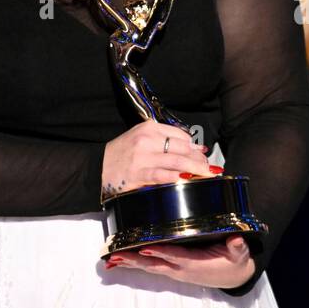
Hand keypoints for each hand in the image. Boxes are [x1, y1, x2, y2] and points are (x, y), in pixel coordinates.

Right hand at [101, 120, 216, 197]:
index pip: (181, 135)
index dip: (195, 147)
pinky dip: (178, 177)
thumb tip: (194, 148)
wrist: (98, 167)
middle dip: (200, 159)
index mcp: (149, 128)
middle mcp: (146, 140)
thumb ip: (164, 140)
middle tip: (210, 168)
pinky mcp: (138, 174)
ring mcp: (142, 157)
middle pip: (183, 148)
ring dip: (196, 169)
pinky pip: (163, 175)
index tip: (203, 155)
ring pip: (178, 161)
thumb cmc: (122, 153)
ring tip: (207, 174)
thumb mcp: (141, 138)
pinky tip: (188, 179)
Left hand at [103, 235, 255, 288]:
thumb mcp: (240, 254)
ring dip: (129, 263)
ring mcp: (175, 271)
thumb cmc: (235, 262)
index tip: (145, 249)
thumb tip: (237, 239)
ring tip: (110, 260)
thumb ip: (237, 247)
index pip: (175, 256)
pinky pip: (150, 268)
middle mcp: (181, 269)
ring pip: (148, 267)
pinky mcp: (172, 270)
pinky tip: (119, 263)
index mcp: (195, 263)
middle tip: (116, 256)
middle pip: (154, 264)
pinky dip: (133, 265)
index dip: (161, 253)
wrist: (233, 278)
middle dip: (134, 260)